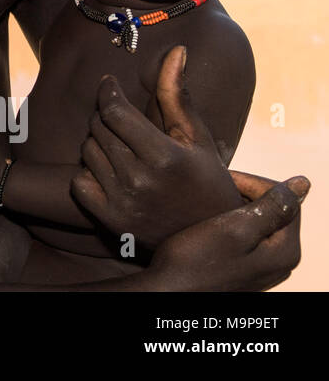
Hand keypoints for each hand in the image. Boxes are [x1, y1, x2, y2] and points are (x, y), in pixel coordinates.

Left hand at [71, 45, 244, 248]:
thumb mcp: (197, 137)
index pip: (114, 111)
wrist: (206, 237)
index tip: (108, 83)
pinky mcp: (108, 220)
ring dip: (99, 143)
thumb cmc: (205, 179)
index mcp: (164, 157)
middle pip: (98, 129)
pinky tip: (111, 172)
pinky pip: (78, 180)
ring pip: (88, 151)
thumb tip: (177, 50)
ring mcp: (121, 203)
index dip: (107, 91)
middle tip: (122, 120)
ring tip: (122, 148)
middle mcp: (140, 180)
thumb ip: (177, 94)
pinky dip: (89, 172)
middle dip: (106, 117)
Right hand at [144, 171, 307, 290]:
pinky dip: (231, 226)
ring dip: (235, 210)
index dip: (255, 183)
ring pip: (258, 224)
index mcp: (286, 251)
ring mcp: (262, 268)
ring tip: (209, 207)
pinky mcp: (244, 270)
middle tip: (213, 193)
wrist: (168, 292)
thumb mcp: (235, 228)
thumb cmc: (196, 261)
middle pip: (273, 212)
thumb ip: (272, 207)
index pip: (286, 200)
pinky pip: (246, 239)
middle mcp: (280, 262)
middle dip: (245, 196)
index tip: (224, 180)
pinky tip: (209, 226)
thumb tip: (303, 183)